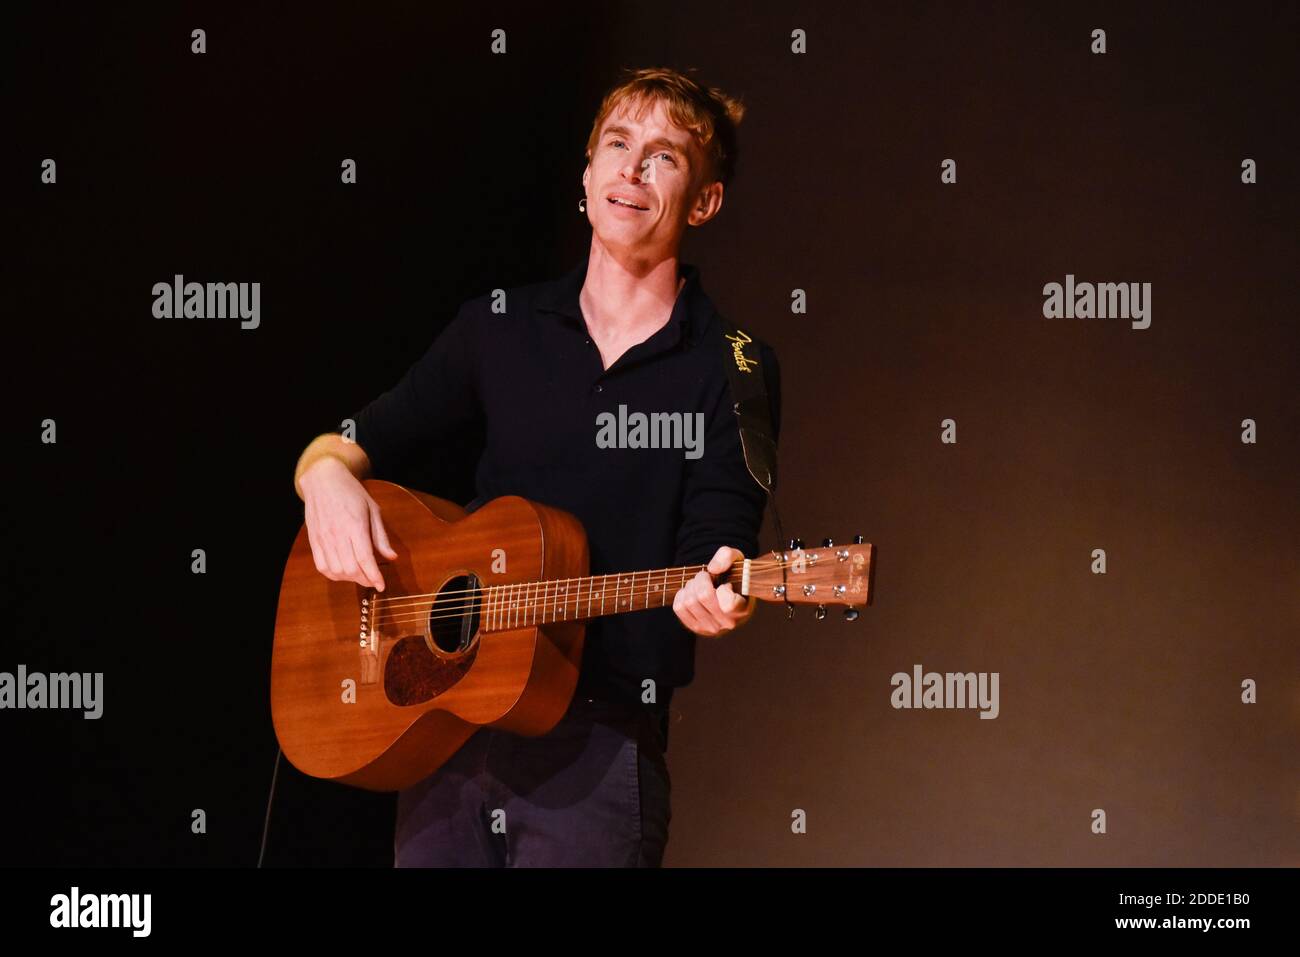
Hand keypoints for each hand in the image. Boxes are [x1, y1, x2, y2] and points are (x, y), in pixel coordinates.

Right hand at [299, 455, 397, 590]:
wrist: (323, 479)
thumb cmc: (351, 492)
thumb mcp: (373, 509)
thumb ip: (381, 536)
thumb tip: (392, 557)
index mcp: (355, 525)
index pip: (364, 558)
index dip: (374, 576)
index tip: (382, 586)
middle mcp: (337, 533)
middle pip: (350, 569)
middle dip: (364, 579)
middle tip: (373, 579)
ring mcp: (323, 537)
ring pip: (335, 570)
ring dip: (349, 579)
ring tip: (360, 575)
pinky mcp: (313, 540)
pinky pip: (321, 566)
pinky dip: (333, 575)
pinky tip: (343, 572)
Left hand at [672, 546, 755, 636]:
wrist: (730, 596)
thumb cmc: (735, 578)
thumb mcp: (736, 561)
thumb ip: (727, 556)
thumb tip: (712, 569)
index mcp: (741, 609)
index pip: (728, 604)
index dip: (723, 588)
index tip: (726, 585)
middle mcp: (727, 623)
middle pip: (703, 596)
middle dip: (701, 579)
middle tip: (707, 577)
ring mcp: (711, 628)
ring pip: (689, 601)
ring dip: (691, 586)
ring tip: (699, 585)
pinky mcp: (696, 628)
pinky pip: (679, 608)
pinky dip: (682, 595)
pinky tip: (692, 593)